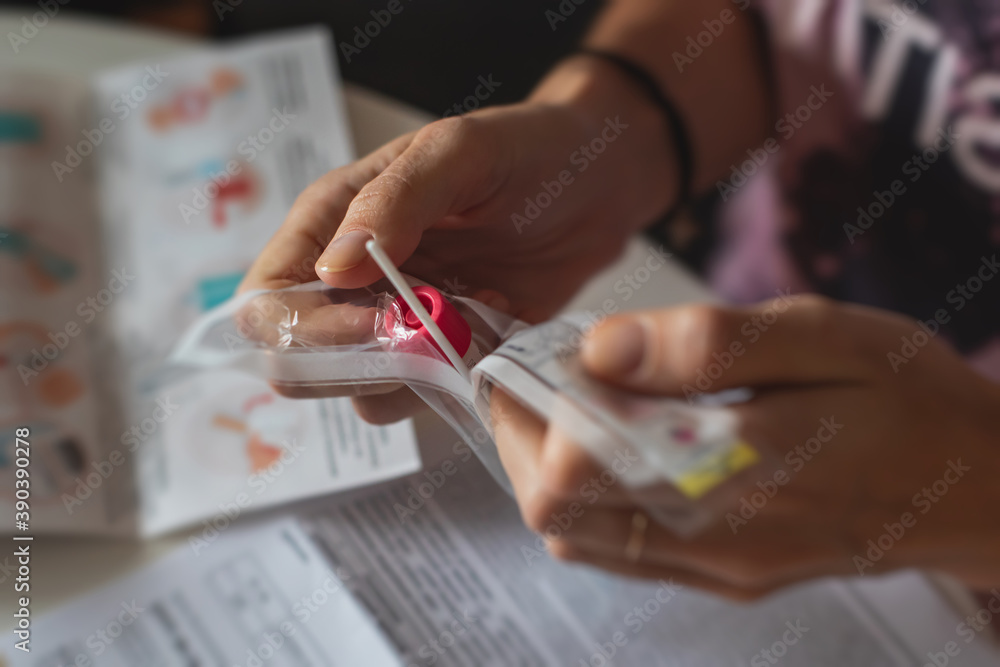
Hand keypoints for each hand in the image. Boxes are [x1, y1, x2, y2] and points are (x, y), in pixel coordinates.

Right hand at [239, 57, 675, 417]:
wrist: (596, 186)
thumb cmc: (525, 151)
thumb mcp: (460, 152)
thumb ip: (393, 202)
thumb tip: (332, 271)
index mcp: (329, 222)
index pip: (266, 301)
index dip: (303, 329)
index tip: (375, 323)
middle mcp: (349, 281)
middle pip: (297, 362)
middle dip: (355, 363)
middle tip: (426, 330)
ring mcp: (394, 323)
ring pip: (358, 390)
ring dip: (411, 373)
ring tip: (471, 315)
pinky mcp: (441, 353)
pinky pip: (420, 397)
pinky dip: (452, 380)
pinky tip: (490, 326)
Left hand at [493, 295, 999, 598]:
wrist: (980, 485)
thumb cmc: (909, 398)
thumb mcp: (822, 338)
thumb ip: (706, 344)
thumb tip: (601, 349)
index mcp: (732, 473)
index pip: (569, 471)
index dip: (532, 409)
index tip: (544, 352)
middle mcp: (713, 539)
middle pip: (556, 512)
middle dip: (526, 439)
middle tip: (548, 374)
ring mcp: (716, 567)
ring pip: (578, 535)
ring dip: (553, 467)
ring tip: (582, 401)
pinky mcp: (725, 575)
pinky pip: (619, 549)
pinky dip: (591, 497)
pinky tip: (619, 443)